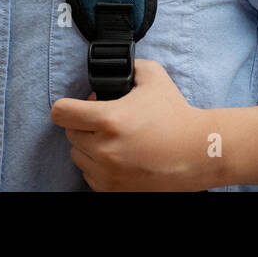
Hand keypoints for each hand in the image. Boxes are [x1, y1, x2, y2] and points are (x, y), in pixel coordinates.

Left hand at [50, 58, 216, 190]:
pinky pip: (89, 176)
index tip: (77, 106)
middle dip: (83, 124)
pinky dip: (97, 166)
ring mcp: (108, 173)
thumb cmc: (176, 115)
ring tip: (110, 139)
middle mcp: (103, 149)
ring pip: (77, 157)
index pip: (60, 113)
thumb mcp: (153, 76)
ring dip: (88, 146)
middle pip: (70, 134)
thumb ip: (129, 65)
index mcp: (108, 119)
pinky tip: (116, 156)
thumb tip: (114, 67)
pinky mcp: (113, 190)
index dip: (66, 105)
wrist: (197, 152)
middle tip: (103, 120)